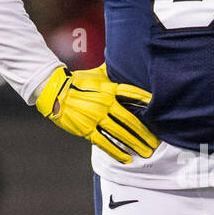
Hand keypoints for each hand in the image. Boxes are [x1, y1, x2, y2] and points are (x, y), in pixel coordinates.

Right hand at [35, 64, 158, 163]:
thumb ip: (110, 70)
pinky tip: (127, 158)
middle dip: (145, 133)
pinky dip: (116, 152)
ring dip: (135, 144)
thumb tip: (120, 56)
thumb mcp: (96, 73)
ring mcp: (96, 117)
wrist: (55, 91)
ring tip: (146, 152)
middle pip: (130, 120)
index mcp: (109, 89)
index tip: (158, 109)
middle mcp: (105, 104)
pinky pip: (104, 143)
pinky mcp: (86, 129)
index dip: (146, 101)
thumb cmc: (76, 82)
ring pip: (120, 133)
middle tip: (156, 142)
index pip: (132, 94)